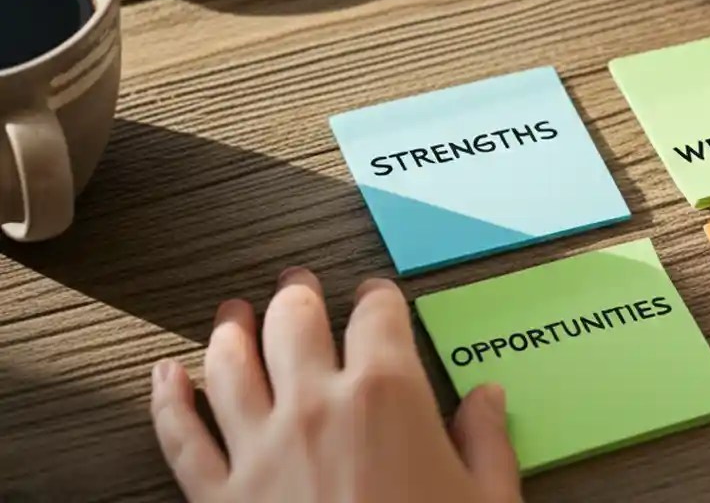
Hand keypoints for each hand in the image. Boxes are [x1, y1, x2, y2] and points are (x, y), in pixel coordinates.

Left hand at [149, 268, 521, 502]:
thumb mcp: (487, 499)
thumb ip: (486, 442)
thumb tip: (487, 398)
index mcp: (387, 395)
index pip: (378, 317)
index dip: (379, 298)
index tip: (378, 298)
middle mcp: (316, 406)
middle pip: (294, 320)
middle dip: (299, 295)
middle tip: (298, 284)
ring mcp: (259, 449)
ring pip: (229, 363)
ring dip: (231, 329)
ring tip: (234, 312)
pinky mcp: (219, 497)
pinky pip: (181, 436)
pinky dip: (168, 399)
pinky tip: (164, 374)